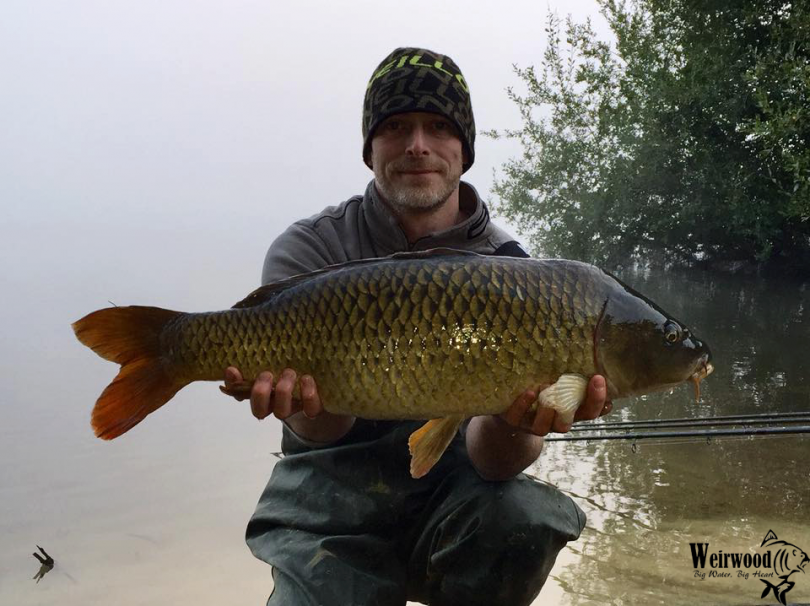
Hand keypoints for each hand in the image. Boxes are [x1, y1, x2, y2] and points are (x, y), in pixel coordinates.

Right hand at [221, 366, 323, 419]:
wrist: (325, 378)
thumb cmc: (294, 364)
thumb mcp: (275, 359)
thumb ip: (255, 359)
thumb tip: (231, 368)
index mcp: (262, 392)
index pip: (240, 394)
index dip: (234, 385)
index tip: (234, 369)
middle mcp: (275, 404)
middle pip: (260, 410)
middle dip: (260, 392)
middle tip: (268, 374)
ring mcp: (294, 408)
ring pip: (282, 411)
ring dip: (282, 392)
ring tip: (289, 372)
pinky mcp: (314, 407)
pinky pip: (310, 409)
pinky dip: (308, 395)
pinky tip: (307, 378)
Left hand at [498, 375, 612, 436]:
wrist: (511, 411)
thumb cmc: (543, 392)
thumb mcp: (561, 385)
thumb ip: (576, 381)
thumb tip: (597, 365)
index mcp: (569, 414)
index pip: (589, 412)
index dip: (597, 400)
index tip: (599, 378)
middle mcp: (552, 423)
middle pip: (567, 425)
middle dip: (572, 406)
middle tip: (577, 384)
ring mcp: (532, 424)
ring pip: (543, 427)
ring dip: (546, 410)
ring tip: (546, 387)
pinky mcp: (513, 420)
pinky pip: (517, 417)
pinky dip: (523, 405)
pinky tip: (529, 392)